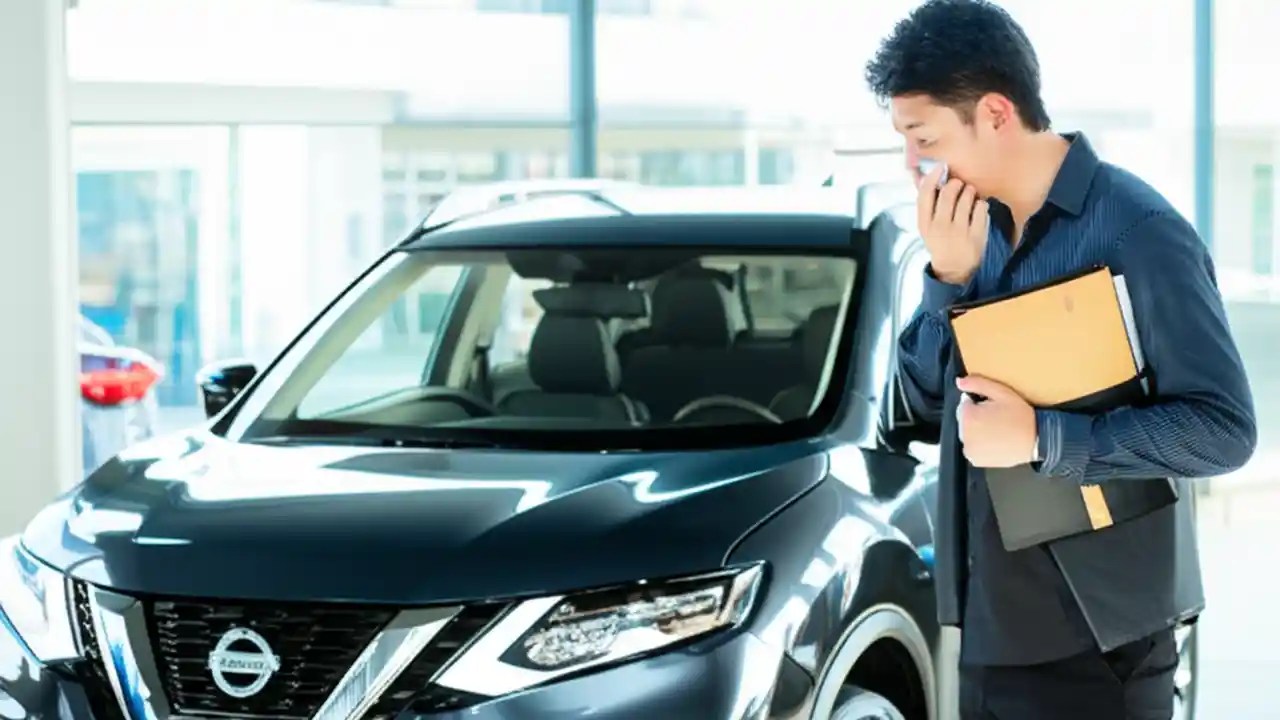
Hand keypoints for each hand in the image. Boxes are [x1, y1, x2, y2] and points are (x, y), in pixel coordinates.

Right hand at [916, 164, 988, 285]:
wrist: (953, 269)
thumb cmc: (939, 240)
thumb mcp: (926, 226)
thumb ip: (925, 203)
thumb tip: (920, 175)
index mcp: (925, 224)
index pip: (925, 194)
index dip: (932, 177)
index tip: (941, 168)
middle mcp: (940, 227)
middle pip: (949, 192)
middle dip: (956, 183)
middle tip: (960, 184)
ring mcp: (959, 232)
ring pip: (967, 197)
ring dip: (970, 191)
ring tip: (969, 195)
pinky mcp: (976, 235)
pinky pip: (981, 207)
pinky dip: (981, 203)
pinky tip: (977, 208)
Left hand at [955, 375, 1036, 467]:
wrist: (1036, 441)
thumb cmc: (1021, 417)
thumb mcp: (1002, 393)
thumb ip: (977, 384)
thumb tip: (959, 381)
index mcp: (969, 417)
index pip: (965, 405)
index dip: (979, 404)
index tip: (993, 408)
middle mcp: (965, 435)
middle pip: (965, 420)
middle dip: (977, 417)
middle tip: (997, 419)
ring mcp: (970, 449)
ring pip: (968, 433)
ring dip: (977, 431)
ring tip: (998, 430)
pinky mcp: (976, 460)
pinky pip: (973, 447)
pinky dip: (981, 444)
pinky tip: (995, 441)